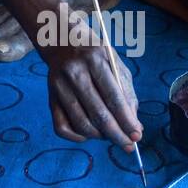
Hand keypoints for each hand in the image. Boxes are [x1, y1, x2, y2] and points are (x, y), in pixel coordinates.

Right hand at [44, 19, 141, 150]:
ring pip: (81, 123)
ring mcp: (59, 86)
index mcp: (95, 60)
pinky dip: (77, 137)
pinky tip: (89, 135)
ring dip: (100, 136)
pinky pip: (61, 127)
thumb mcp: (116, 65)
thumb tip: (134, 126)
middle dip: (116, 134)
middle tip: (128, 146)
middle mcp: (75, 73)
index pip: (114, 98)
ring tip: (111, 137)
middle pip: (98, 114)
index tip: (137, 136)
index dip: (127, 121)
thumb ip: (126, 94)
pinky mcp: (50, 97)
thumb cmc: (95, 55)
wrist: (63, 42)